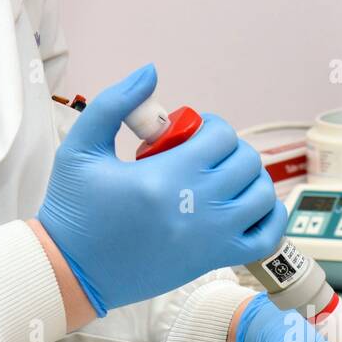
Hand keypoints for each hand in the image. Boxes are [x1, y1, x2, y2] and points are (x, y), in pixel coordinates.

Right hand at [36, 64, 286, 315]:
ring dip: (249, 178)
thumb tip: (151, 71)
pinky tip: (245, 207)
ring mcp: (211, 237)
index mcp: (168, 176)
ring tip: (222, 178)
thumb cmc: (75, 209)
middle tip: (203, 154)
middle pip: (246, 161)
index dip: (209, 126)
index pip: (221, 136)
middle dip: (229, 149)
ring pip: (262, 195)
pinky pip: (266, 237)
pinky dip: (267, 217)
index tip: (190, 133)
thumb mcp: (81, 147)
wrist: (75, 271)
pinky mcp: (214, 259)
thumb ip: (115, 102)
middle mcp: (198, 207)